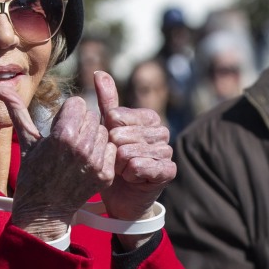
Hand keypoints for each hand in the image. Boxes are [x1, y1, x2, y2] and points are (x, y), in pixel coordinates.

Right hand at [0, 86, 115, 241]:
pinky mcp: (105, 175)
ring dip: (93, 138)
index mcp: (62, 135)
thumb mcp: (27, 141)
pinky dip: (102, 153)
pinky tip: (87, 162)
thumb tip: (0, 88)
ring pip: (103, 131)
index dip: (68, 113)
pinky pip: (111, 149)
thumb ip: (17, 110)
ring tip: (77, 152)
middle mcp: (81, 147)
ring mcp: (95, 162)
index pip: (78, 103)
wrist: (43, 211)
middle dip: (81, 124)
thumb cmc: (32, 174)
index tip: (60, 127)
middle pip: (92, 115)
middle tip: (68, 141)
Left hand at [94, 71, 174, 247]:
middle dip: (112, 151)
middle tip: (115, 161)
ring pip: (131, 152)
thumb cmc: (113, 160)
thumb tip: (99, 72)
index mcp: (148, 117)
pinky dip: (131, 174)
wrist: (120, 196)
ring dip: (120, 164)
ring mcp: (167, 151)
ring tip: (123, 170)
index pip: (117, 116)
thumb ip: (107, 102)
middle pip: (123, 134)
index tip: (110, 144)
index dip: (107, 133)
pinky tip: (132, 178)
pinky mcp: (169, 171)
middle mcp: (161, 131)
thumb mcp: (106, 129)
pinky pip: (143, 166)